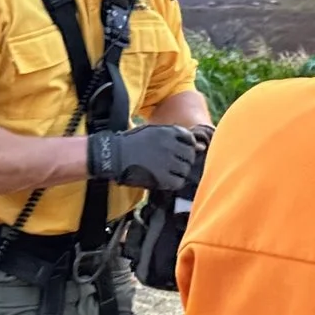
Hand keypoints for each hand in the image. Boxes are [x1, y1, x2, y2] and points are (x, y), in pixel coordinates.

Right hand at [88, 124, 204, 192]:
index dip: (185, 146)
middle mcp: (170, 145)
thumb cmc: (133, 143)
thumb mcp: (153, 131)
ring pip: (186, 169)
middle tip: (170, 163)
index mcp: (168, 131)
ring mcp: (166, 162)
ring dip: (178, 171)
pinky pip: (178, 182)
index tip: (176, 151)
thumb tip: (202, 146)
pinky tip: (163, 179)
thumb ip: (178, 137)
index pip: (190, 139)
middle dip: (183, 160)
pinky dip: (173, 182)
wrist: (112, 156)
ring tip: (165, 171)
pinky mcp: (161, 177)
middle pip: (190, 155)